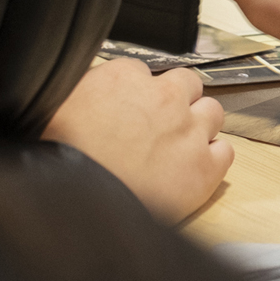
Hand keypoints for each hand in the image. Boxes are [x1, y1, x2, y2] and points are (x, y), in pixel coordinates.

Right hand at [42, 59, 233, 222]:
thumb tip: (87, 93)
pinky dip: (213, 159)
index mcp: (123, 78)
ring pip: (213, 112)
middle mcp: (163, 97)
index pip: (142, 72)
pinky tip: (194, 170)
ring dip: (199, 125)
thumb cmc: (57, 161)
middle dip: (177, 101)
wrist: (72, 208)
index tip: (130, 110)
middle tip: (159, 127)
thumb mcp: (54, 109)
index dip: (137, 93)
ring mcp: (188, 131)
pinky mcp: (204, 168)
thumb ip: (82, 93)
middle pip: (187, 83)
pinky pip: (225, 151)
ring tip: (178, 149)